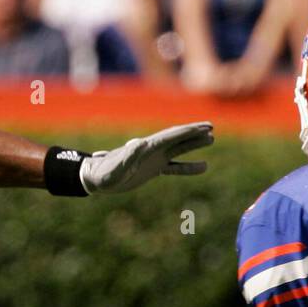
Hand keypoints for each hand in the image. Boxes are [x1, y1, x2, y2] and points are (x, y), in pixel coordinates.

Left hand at [79, 122, 213, 194]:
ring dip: (193, 145)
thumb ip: (128, 157)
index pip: (171, 137)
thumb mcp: (115, 167)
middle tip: (211, 127)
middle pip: (177, 138)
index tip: (204, 127)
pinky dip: (188, 167)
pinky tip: (202, 167)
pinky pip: (174, 167)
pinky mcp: (152, 169)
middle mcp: (152, 149)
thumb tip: (141, 143)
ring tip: (211, 139)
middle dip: (194, 133)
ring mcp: (153, 159)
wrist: (96, 179)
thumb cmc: (104, 173)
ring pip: (178, 149)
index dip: (188, 132)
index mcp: (146, 147)